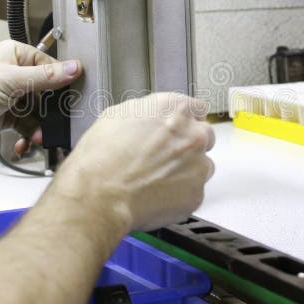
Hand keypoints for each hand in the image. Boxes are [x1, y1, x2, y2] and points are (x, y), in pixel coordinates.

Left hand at [0, 40, 81, 148]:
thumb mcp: (10, 81)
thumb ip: (45, 77)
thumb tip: (74, 67)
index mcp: (16, 56)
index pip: (52, 67)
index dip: (64, 84)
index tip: (75, 99)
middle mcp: (15, 75)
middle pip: (48, 93)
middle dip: (53, 111)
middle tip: (58, 123)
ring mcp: (11, 97)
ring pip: (40, 113)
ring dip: (41, 127)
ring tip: (37, 138)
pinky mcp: (6, 117)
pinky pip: (27, 127)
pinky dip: (29, 137)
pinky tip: (26, 143)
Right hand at [53, 93, 214, 231]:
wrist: (99, 194)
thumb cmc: (101, 158)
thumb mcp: (117, 116)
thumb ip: (146, 112)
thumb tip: (151, 117)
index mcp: (175, 109)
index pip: (197, 110)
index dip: (184, 122)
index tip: (177, 131)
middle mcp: (193, 135)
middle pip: (204, 136)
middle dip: (188, 146)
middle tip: (165, 157)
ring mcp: (198, 166)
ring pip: (202, 166)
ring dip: (186, 171)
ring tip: (157, 179)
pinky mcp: (196, 194)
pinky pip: (194, 192)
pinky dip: (180, 194)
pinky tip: (156, 194)